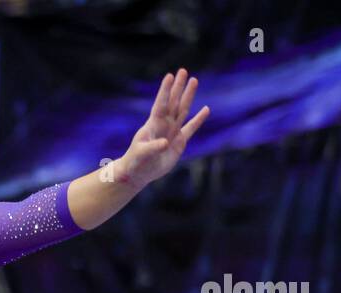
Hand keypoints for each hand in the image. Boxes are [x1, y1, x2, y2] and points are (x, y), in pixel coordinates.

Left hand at [118, 68, 208, 189]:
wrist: (138, 173)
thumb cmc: (134, 162)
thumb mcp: (141, 155)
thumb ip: (152, 148)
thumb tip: (165, 143)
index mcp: (153, 125)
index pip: (161, 105)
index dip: (165, 92)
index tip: (169, 76)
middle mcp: (164, 125)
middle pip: (173, 103)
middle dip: (178, 87)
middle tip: (183, 70)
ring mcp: (172, 132)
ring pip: (182, 110)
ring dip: (188, 96)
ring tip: (194, 80)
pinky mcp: (179, 142)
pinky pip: (191, 128)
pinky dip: (198, 120)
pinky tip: (206, 109)